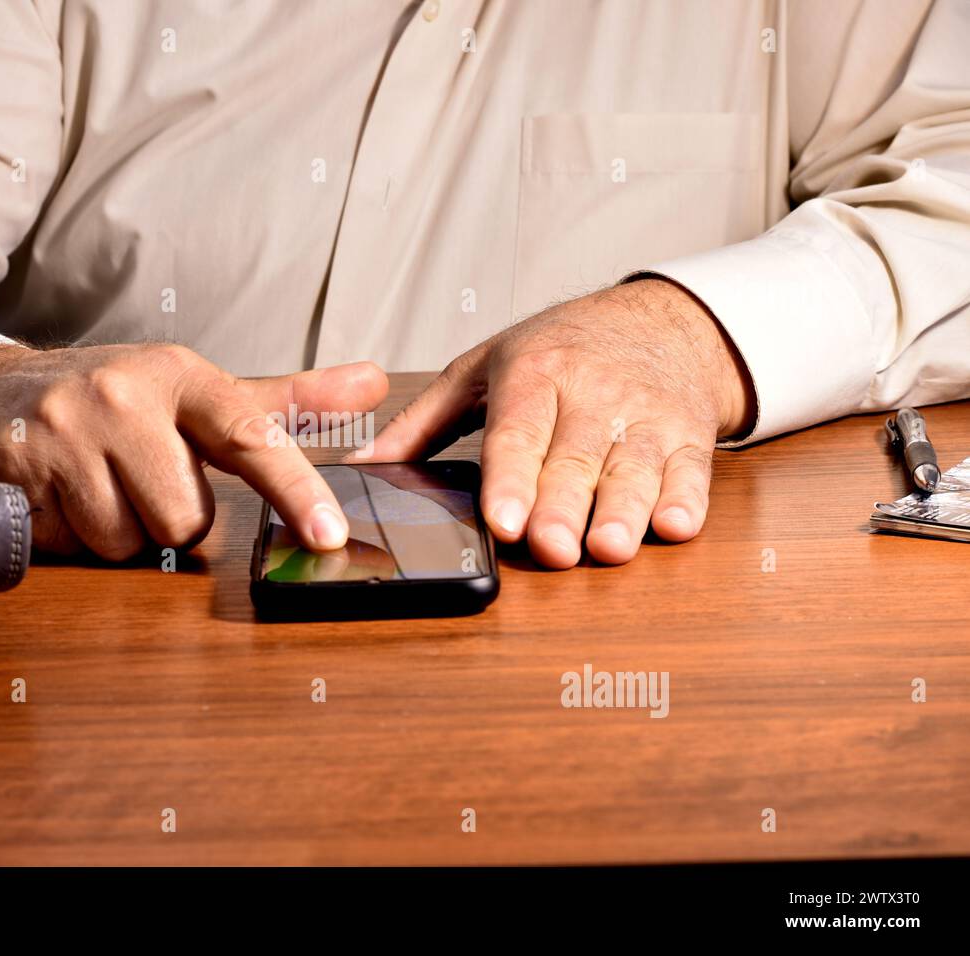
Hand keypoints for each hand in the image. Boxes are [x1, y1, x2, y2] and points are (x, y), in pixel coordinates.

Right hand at [0, 342, 387, 558]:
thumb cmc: (109, 400)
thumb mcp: (195, 392)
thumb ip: (285, 401)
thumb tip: (374, 381)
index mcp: (177, 375)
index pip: (249, 434)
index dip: (295, 489)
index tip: (328, 536)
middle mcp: (121, 394)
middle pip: (183, 519)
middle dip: (164, 518)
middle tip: (137, 481)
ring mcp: (62, 430)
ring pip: (125, 542)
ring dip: (114, 532)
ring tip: (92, 486)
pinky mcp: (14, 468)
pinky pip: (69, 545)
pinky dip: (67, 536)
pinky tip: (54, 496)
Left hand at [358, 278, 753, 567]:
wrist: (658, 320)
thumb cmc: (559, 349)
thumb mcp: (483, 368)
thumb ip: (423, 422)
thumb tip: (362, 465)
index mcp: (535, 374)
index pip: (517, 432)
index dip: (510, 478)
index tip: (501, 520)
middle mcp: (592, 392)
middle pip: (575, 459)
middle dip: (562, 507)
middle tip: (551, 550)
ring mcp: (645, 413)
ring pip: (634, 468)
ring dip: (623, 511)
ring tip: (608, 548)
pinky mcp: (687, 433)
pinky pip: (691, 470)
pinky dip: (686, 499)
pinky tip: (675, 525)